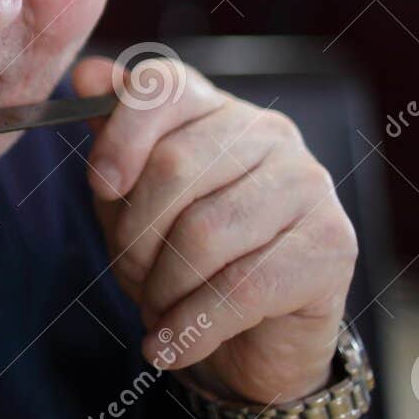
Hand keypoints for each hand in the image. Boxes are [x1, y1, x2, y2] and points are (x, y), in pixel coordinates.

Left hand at [72, 55, 358, 405]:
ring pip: (205, 232)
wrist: (249, 343)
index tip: (99, 186)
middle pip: (174, 165)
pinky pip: (241, 288)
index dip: (121, 135)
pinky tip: (169, 345)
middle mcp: (269, 134)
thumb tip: (86, 73)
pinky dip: (191, 326)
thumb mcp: (131, 196)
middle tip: (129, 275)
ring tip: (156, 311)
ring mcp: (309, 185)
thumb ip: (111, 135)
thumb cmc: (184, 257)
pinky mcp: (332, 246)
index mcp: (215, 109)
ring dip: (162, 288)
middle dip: (134, 236)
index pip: (164, 86)